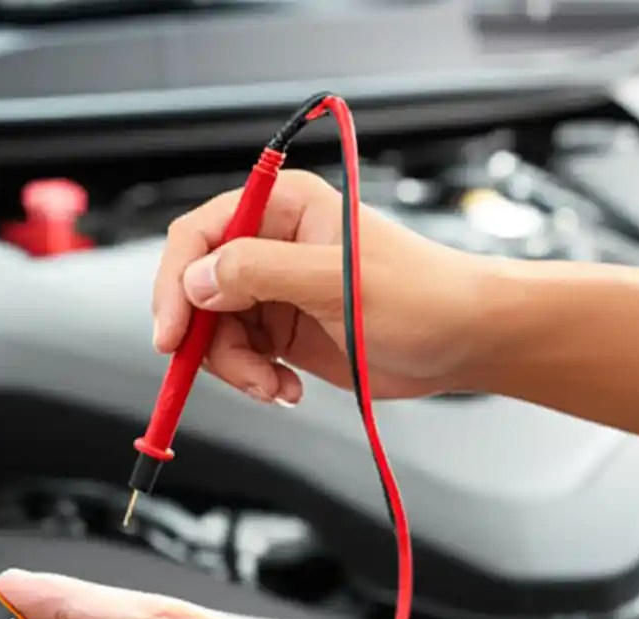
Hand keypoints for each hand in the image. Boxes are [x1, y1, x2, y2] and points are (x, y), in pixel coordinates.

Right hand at [153, 169, 498, 400]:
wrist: (466, 341)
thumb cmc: (424, 295)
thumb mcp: (337, 281)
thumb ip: (260, 272)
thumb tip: (197, 280)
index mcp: (283, 208)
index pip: (199, 235)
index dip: (176, 282)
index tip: (172, 332)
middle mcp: (270, 246)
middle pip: (197, 290)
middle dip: (207, 339)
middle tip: (236, 373)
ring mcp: (274, 291)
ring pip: (213, 332)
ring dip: (235, 368)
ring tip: (275, 386)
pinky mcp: (282, 332)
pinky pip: (239, 358)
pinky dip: (254, 380)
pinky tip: (286, 390)